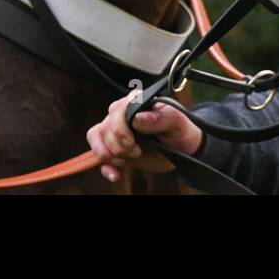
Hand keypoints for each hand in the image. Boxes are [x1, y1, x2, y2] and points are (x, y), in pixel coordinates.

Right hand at [85, 92, 202, 183]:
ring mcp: (117, 131)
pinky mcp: (116, 148)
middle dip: (118, 145)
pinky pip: (99, 155)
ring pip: (97, 137)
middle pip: (105, 127)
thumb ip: (160, 117)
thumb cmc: (179, 130)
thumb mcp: (177, 122)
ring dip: (109, 155)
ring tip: (126, 162)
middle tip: (136, 152)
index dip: (120, 128)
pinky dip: (105, 167)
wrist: (181, 149)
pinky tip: (116, 175)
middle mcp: (123, 115)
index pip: (116, 109)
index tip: (131, 142)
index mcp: (136, 103)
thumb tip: (139, 117)